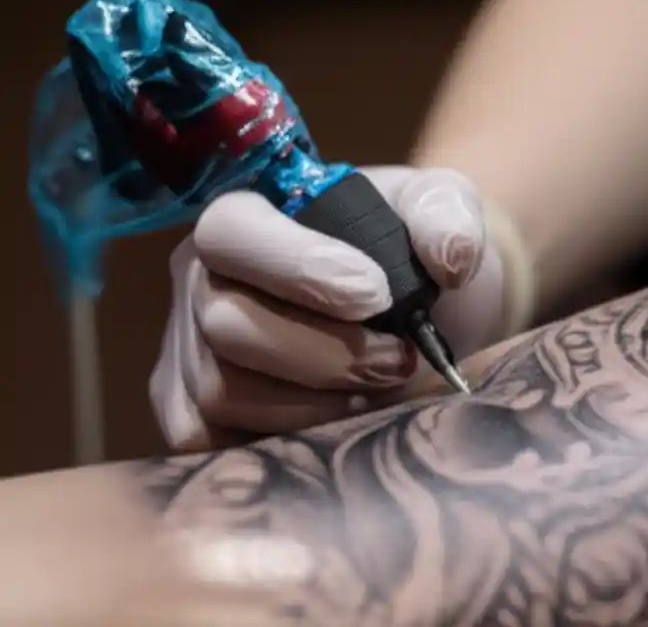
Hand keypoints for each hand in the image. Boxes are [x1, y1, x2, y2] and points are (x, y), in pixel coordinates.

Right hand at [149, 166, 506, 450]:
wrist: (424, 318)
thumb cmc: (416, 257)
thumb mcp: (444, 212)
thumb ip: (449, 215)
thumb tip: (450, 257)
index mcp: (248, 216)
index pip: (233, 231)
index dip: (299, 266)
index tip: (377, 295)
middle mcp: (202, 280)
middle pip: (227, 324)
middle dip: (326, 353)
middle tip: (399, 361)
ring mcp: (189, 351)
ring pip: (224, 391)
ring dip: (317, 402)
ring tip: (381, 390)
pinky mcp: (194, 417)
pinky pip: (212, 444)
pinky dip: (284, 441)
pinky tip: (343, 426)